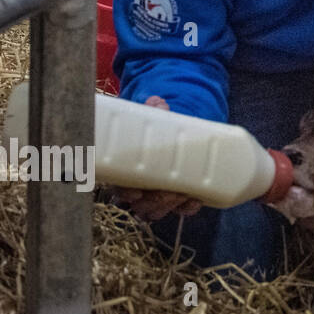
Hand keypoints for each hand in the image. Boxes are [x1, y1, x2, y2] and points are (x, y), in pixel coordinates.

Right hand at [111, 95, 204, 220]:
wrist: (171, 135)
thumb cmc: (153, 130)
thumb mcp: (151, 120)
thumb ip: (153, 112)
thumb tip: (156, 101)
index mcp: (123, 171)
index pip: (117, 189)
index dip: (125, 194)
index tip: (136, 192)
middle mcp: (136, 188)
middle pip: (140, 205)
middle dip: (155, 201)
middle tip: (169, 191)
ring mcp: (154, 196)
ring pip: (156, 211)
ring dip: (170, 206)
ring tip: (184, 194)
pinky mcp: (174, 198)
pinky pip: (178, 210)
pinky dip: (186, 208)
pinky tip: (195, 200)